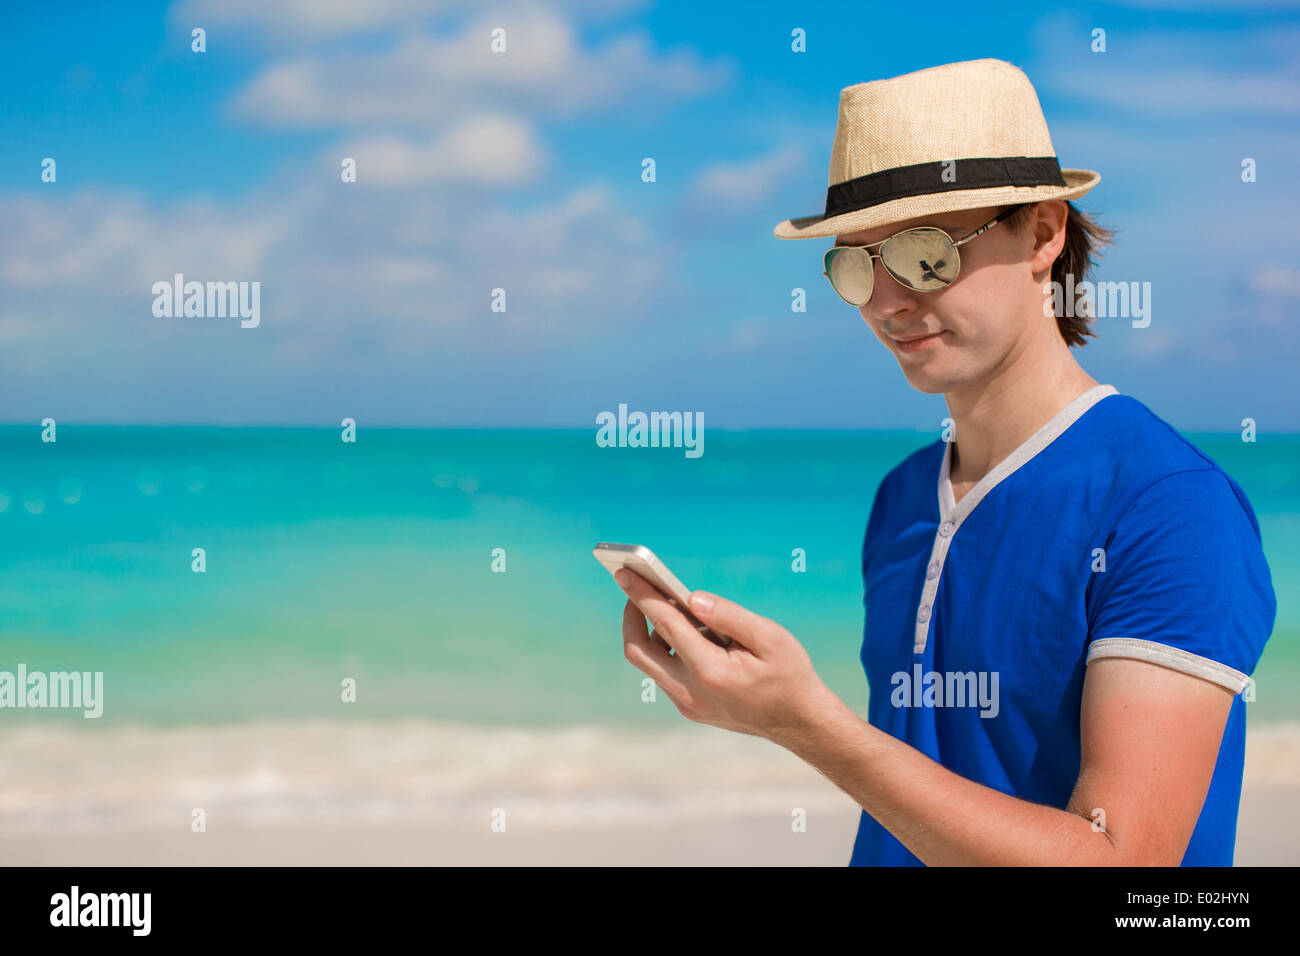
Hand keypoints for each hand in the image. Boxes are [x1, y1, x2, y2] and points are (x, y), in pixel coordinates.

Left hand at [615, 569, 838, 742]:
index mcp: (710, 672)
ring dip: (653, 632)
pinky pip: (665, 673)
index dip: (642, 595)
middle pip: (638, 650)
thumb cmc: (788, 673)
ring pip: (650, 663)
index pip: (665, 625)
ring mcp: (687, 704)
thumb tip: (691, 598)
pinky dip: (668, 648)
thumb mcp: (769, 637)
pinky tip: (690, 633)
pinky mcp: (689, 707)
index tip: (623, 572)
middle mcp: (690, 693)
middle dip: (632, 615)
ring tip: (675, 607)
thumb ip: (728, 615)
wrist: (799, 721)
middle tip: (636, 587)